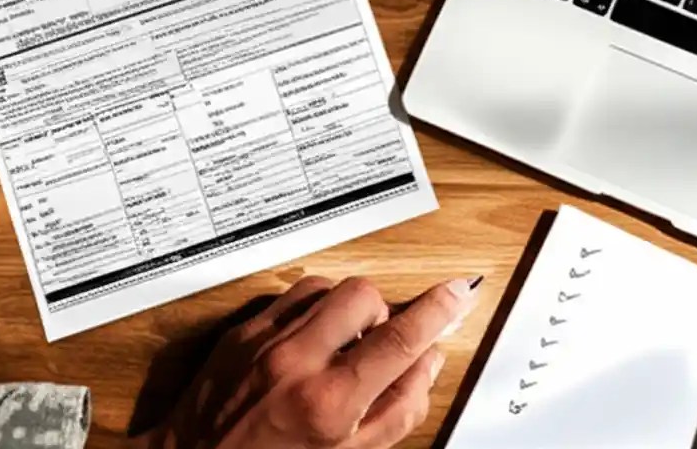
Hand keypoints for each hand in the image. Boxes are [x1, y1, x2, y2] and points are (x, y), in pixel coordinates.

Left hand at [136, 275, 479, 448]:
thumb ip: (399, 409)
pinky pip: (290, 295)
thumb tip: (429, 360)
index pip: (399, 340)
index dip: (437, 311)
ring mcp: (263, 342)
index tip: (457, 294)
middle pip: (364, 295)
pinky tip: (306, 340)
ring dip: (344, 308)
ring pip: (327, 286)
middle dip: (382, 311)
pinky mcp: (239, 331)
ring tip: (337, 343)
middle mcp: (295, 364)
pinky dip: (310, 309)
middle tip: (374, 343)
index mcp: (330, 403)